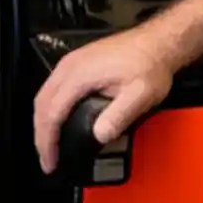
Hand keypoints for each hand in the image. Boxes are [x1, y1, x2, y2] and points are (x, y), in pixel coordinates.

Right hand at [33, 29, 174, 174]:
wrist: (161, 41)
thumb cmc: (152, 63)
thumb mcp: (142, 94)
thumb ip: (120, 115)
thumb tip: (100, 135)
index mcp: (80, 74)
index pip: (51, 114)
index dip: (48, 141)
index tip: (50, 161)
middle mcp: (71, 65)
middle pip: (41, 105)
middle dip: (41, 135)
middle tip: (48, 157)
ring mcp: (73, 61)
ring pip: (45, 95)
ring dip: (44, 121)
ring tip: (51, 143)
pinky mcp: (79, 61)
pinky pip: (54, 87)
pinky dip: (51, 107)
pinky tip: (59, 119)